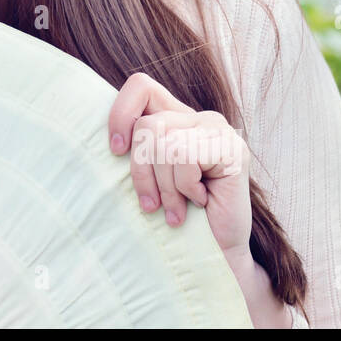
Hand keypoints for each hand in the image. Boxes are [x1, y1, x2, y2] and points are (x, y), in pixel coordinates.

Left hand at [107, 71, 252, 254]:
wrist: (216, 253)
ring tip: (175, 208)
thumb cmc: (177, 215)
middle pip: (147, 125)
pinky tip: (200, 202)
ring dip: (166, 187)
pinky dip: (186, 188)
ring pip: (165, 143)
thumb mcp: (147, 177)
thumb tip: (107, 142)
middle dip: (142, 171)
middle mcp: (197, 117)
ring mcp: (218, 130)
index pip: (141, 86)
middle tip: (151, 203)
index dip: (121, 113)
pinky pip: (186, 158)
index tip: (116, 151)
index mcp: (174, 117)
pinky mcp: (233, 149)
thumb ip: (135, 150)